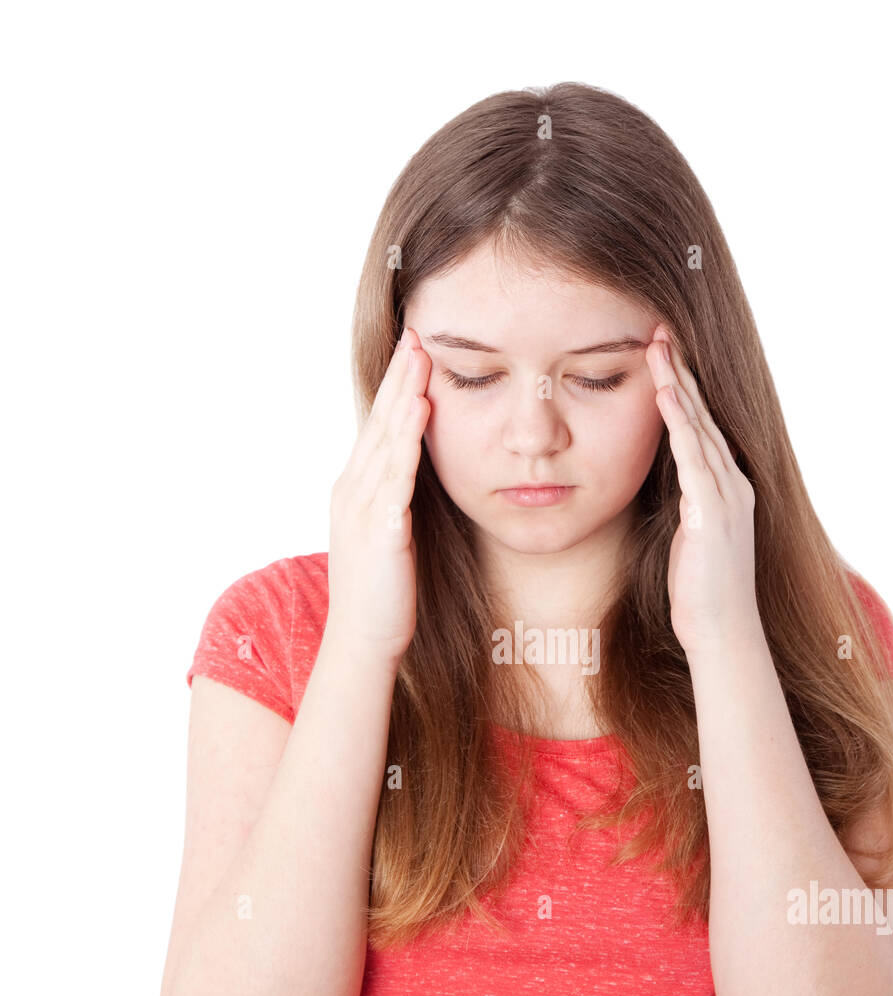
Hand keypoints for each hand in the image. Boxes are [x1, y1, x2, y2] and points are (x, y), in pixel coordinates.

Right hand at [327, 326, 431, 666]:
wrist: (362, 643)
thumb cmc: (382, 597)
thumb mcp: (388, 538)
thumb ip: (397, 504)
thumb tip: (415, 480)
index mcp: (355, 492)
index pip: (378, 429)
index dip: (395, 389)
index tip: (414, 352)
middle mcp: (352, 491)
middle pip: (378, 423)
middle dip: (398, 378)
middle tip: (417, 334)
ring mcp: (363, 509)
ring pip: (385, 440)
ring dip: (402, 396)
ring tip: (419, 358)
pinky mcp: (381, 530)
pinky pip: (395, 475)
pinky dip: (407, 440)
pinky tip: (419, 411)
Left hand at [645, 324, 763, 657]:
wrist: (722, 631)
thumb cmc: (701, 593)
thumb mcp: (689, 539)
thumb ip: (684, 508)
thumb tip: (669, 490)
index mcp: (728, 490)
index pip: (703, 428)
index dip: (685, 391)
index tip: (664, 355)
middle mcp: (733, 484)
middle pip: (704, 416)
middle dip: (682, 372)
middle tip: (661, 330)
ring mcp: (727, 496)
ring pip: (699, 427)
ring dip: (678, 385)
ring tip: (659, 347)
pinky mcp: (713, 511)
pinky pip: (693, 456)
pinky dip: (680, 422)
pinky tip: (665, 394)